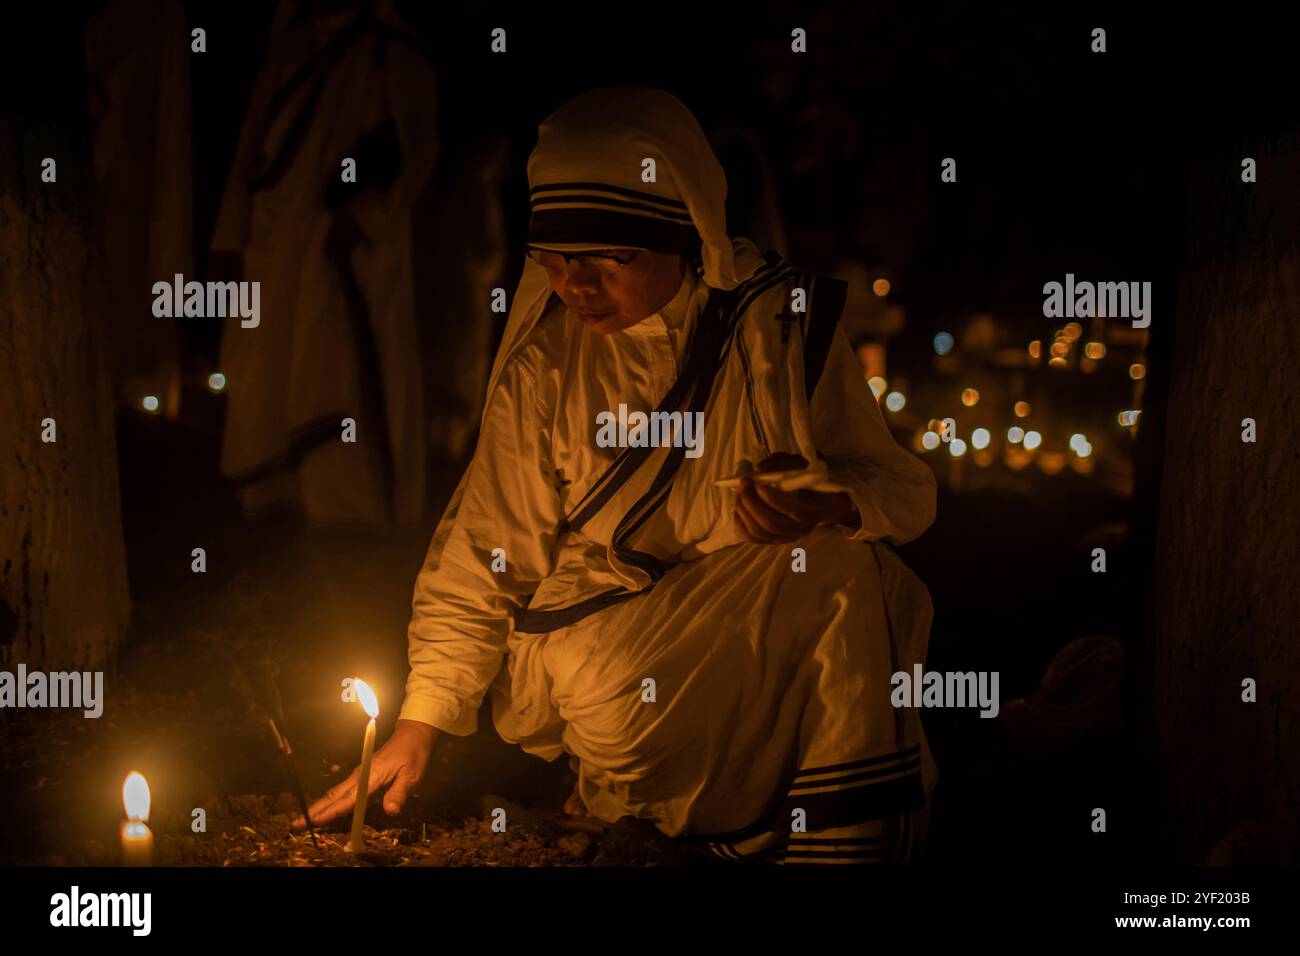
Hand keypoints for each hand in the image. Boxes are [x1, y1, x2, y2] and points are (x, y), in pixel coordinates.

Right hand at [292, 718, 437, 829]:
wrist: (412, 735)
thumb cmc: (413, 755)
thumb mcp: (412, 775)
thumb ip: (400, 793)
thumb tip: (390, 811)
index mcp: (371, 776)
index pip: (349, 798)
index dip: (332, 811)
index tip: (315, 821)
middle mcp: (360, 775)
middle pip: (334, 795)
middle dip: (314, 811)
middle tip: (296, 824)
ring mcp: (358, 774)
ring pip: (334, 793)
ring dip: (318, 807)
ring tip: (303, 820)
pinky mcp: (360, 775)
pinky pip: (341, 791)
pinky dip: (329, 802)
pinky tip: (322, 810)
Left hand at [733, 453, 858, 543]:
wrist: (813, 500)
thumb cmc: (804, 480)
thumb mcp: (798, 464)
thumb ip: (781, 463)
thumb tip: (760, 469)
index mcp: (813, 511)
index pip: (791, 510)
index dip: (771, 497)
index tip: (758, 482)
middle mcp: (800, 529)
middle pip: (770, 523)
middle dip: (751, 503)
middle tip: (743, 484)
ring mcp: (785, 538)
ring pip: (759, 532)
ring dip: (743, 511)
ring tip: (739, 493)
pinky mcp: (773, 541)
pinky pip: (752, 538)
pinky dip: (740, 523)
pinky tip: (738, 508)